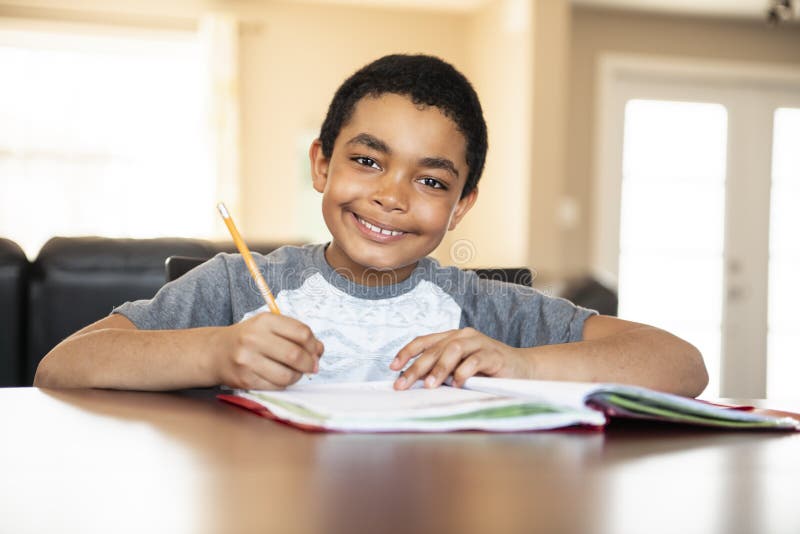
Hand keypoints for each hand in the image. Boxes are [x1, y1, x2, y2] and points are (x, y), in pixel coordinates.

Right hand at [216, 312, 323, 389]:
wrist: (216, 351)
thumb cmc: (249, 338)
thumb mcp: (269, 326)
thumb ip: (295, 334)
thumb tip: (319, 351)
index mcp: (264, 321)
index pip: (302, 332)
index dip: (314, 344)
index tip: (316, 350)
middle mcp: (254, 339)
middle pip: (295, 355)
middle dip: (310, 363)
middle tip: (312, 366)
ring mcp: (247, 360)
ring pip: (287, 375)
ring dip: (298, 376)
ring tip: (296, 372)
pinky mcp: (245, 379)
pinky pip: (276, 386)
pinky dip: (284, 384)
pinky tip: (280, 377)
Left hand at [390, 327, 530, 389]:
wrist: (522, 369)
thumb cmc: (487, 371)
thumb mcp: (459, 369)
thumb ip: (441, 371)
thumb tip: (414, 383)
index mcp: (452, 337)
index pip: (424, 341)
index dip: (406, 353)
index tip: (393, 367)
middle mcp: (463, 336)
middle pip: (435, 349)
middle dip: (416, 367)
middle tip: (403, 384)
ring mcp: (479, 343)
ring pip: (453, 350)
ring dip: (439, 368)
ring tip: (429, 385)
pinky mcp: (494, 354)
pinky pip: (475, 360)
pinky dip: (464, 372)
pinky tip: (458, 384)